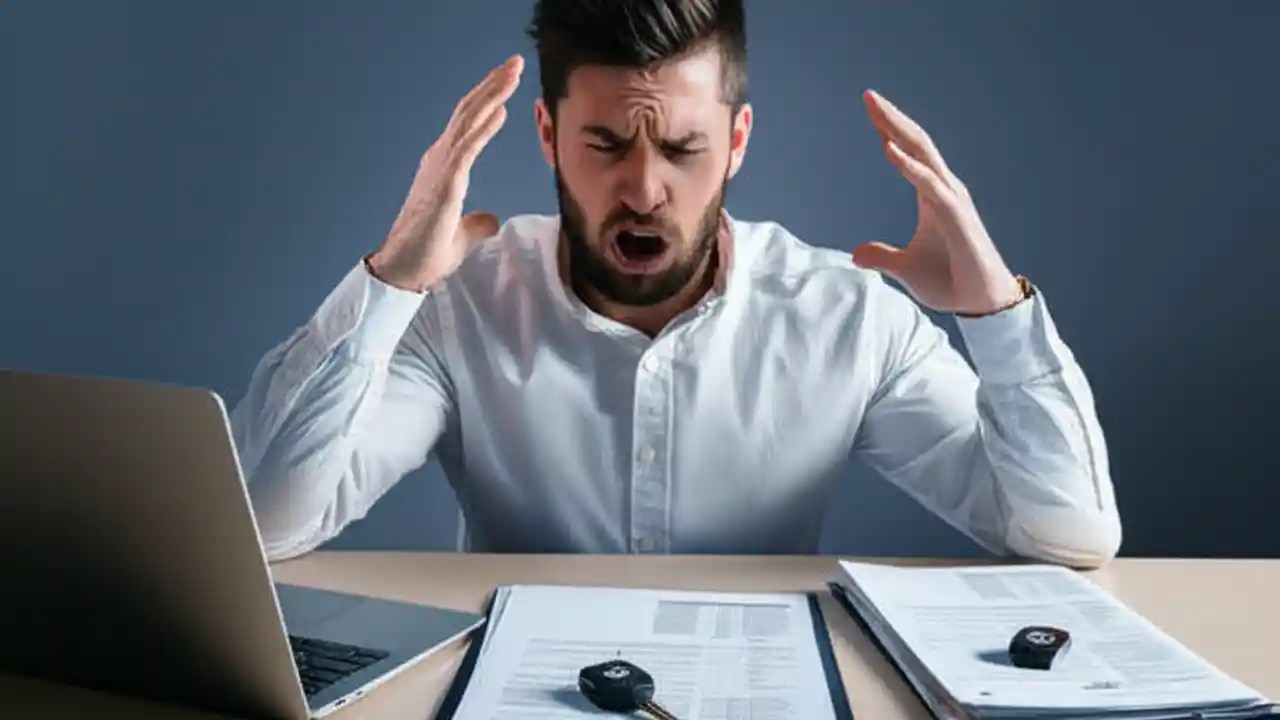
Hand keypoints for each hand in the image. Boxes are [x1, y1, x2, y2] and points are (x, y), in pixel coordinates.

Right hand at [368, 55, 522, 291]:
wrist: (403, 270)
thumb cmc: (427, 253)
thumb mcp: (462, 236)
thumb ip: (477, 223)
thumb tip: (491, 219)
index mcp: (444, 167)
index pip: (468, 124)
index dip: (488, 100)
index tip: (508, 81)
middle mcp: (439, 160)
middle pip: (468, 112)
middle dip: (493, 85)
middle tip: (514, 62)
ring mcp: (440, 170)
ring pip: (468, 122)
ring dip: (492, 96)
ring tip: (513, 73)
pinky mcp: (444, 185)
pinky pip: (466, 150)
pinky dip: (484, 130)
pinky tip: (500, 112)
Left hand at [852, 89, 1022, 315]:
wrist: (980, 304)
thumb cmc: (950, 282)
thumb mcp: (904, 269)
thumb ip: (882, 257)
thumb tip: (856, 253)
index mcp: (933, 196)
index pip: (909, 153)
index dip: (890, 131)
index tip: (870, 111)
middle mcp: (944, 190)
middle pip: (917, 143)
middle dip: (892, 118)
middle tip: (868, 95)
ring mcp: (952, 200)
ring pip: (924, 155)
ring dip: (898, 130)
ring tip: (876, 110)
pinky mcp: (956, 216)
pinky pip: (929, 184)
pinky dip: (908, 166)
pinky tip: (888, 149)